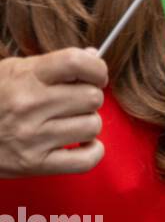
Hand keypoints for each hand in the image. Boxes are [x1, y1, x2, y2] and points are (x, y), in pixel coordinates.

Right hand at [0, 48, 108, 177]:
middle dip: (89, 98)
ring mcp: (32, 137)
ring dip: (86, 124)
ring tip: (68, 123)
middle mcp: (29, 105)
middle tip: (73, 103)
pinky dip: (92, 152)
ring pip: (92, 126)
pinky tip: (79, 144)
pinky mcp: (34, 164)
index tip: (95, 76)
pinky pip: (87, 159)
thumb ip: (52, 64)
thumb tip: (92, 57)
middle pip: (92, 97)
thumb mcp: (11, 71)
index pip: (77, 63)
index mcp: (25, 77)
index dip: (96, 69)